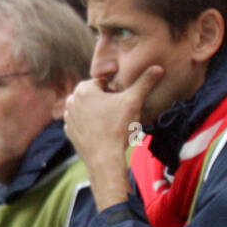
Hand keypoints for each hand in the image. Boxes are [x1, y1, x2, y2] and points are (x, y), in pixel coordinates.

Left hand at [64, 66, 163, 209]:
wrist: (104, 159)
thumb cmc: (118, 129)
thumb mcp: (134, 102)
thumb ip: (144, 83)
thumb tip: (158, 67)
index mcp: (84, 88)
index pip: (104, 84)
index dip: (117, 94)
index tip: (122, 106)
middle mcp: (71, 99)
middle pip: (96, 96)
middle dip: (107, 104)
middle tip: (119, 118)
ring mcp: (68, 116)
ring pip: (89, 110)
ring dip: (99, 114)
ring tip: (111, 127)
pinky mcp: (69, 131)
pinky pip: (82, 123)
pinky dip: (91, 126)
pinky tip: (102, 134)